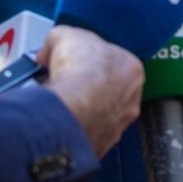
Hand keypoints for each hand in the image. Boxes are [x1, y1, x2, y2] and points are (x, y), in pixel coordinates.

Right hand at [38, 26, 143, 156]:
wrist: (69, 108)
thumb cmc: (78, 71)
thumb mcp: (65, 36)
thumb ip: (61, 38)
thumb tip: (50, 48)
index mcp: (132, 69)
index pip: (112, 63)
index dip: (89, 62)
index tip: (73, 64)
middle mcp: (131, 100)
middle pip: (108, 91)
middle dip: (87, 88)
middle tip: (65, 84)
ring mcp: (117, 125)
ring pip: (99, 116)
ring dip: (81, 110)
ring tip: (58, 104)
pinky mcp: (100, 145)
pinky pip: (86, 136)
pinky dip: (72, 130)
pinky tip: (58, 122)